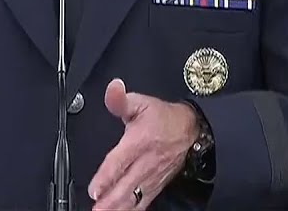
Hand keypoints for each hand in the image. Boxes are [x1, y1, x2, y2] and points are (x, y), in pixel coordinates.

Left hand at [88, 78, 199, 209]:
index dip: (107, 176)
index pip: (120, 161)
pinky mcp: (157, 185)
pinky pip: (144, 201)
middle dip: (110, 201)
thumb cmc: (163, 118)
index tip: (95, 189)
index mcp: (139, 142)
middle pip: (126, 185)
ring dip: (120, 208)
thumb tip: (112, 88)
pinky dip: (133, 210)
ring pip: (135, 197)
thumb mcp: (141, 103)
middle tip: (96, 210)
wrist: (192, 130)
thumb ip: (121, 100)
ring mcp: (152, 177)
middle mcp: (146, 162)